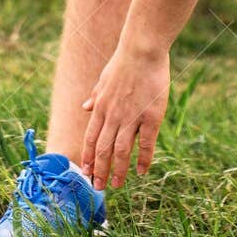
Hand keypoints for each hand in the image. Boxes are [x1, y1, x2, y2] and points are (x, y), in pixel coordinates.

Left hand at [80, 41, 170, 189]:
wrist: (142, 49)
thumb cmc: (124, 62)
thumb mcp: (104, 79)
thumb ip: (95, 96)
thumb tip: (85, 107)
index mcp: (101, 107)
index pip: (90, 138)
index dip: (87, 157)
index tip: (86, 172)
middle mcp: (113, 115)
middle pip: (103, 149)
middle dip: (100, 170)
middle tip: (99, 187)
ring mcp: (131, 117)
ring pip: (121, 151)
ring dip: (118, 170)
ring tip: (117, 185)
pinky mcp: (151, 116)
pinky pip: (145, 143)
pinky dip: (143, 159)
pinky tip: (141, 171)